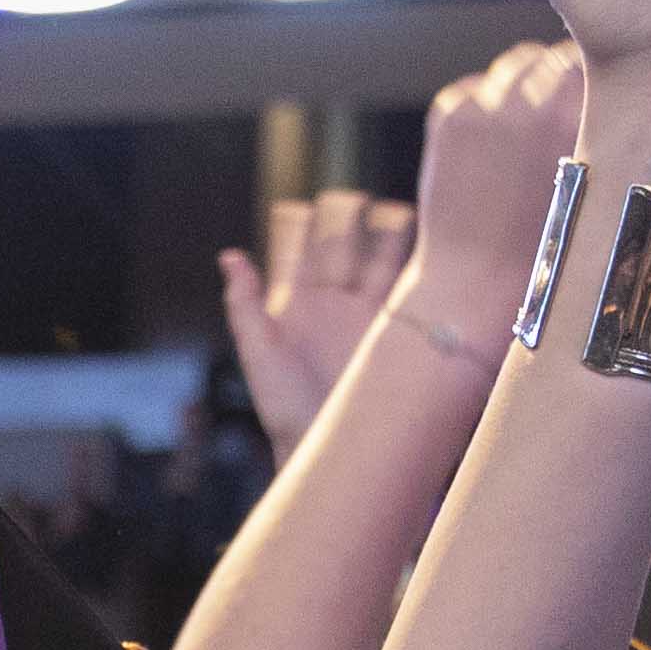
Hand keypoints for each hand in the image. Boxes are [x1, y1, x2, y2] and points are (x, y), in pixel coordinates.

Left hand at [212, 189, 415, 451]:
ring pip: (378, 261)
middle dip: (344, 221)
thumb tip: (230, 256)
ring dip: (382, 234)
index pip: (298, 255)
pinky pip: (406, 289)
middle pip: (341, 250)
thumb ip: (245, 305)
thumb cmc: (285, 411)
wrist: (328, 451)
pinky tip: (420, 240)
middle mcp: (333, 307)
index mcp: (298, 308)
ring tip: (387, 208)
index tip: (300, 206)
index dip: (298, 229)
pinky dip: (413, 264)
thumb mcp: (260, 356)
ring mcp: (366, 316)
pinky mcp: (396, 332)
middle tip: (349, 198)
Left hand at [404, 38, 583, 339]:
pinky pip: (482, 85)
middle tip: (569, 107)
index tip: (604, 87)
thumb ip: (602, 129)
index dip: (600, 71)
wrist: (475, 283)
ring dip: (530, 83)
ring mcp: (484, 105)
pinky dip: (494, 102)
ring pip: (519, 65)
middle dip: (565, 76)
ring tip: (535, 123)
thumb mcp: (598, 184)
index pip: (593, 58)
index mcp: (574, 117)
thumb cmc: (547, 248)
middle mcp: (528, 102)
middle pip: (555, 56)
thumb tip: (611, 87)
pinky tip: (502, 140)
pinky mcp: (451, 114)